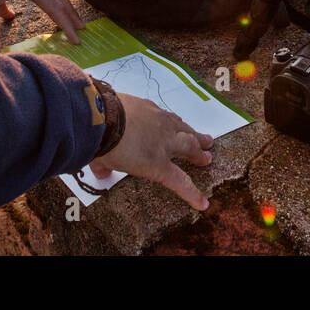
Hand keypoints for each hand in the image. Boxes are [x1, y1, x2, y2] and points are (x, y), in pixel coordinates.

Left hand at [90, 95, 213, 210]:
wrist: (102, 117)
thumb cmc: (104, 146)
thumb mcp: (104, 164)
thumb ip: (106, 169)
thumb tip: (102, 172)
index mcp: (156, 164)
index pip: (180, 182)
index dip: (192, 193)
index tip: (203, 203)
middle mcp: (164, 142)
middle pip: (190, 148)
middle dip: (200, 154)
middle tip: (208, 156)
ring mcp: (160, 122)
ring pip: (183, 128)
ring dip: (193, 133)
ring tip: (200, 136)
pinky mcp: (151, 106)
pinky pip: (167, 115)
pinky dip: (172, 120)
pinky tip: (172, 119)